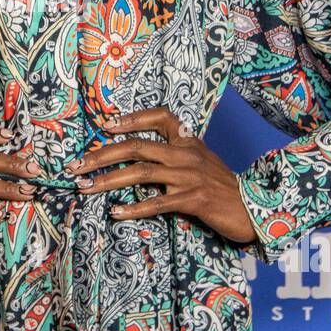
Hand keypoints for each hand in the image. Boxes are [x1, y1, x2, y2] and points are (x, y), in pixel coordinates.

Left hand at [64, 106, 257, 245]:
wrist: (254, 208)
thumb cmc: (221, 186)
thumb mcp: (200, 160)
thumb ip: (175, 153)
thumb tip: (138, 154)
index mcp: (188, 141)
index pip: (159, 117)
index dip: (131, 119)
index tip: (106, 126)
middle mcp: (186, 153)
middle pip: (136, 147)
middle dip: (101, 155)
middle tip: (76, 166)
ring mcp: (189, 176)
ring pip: (140, 173)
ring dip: (108, 180)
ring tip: (86, 188)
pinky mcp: (193, 199)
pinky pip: (158, 202)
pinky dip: (134, 208)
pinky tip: (116, 213)